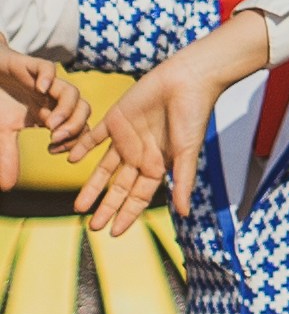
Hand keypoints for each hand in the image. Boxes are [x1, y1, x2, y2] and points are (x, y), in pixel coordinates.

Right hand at [0, 51, 88, 177]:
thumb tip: (7, 187)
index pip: (77, 129)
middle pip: (82, 111)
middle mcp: (53, 99)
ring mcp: (46, 82)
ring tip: (52, 124)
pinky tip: (41, 88)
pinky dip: (48, 77)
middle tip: (56, 139)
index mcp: (52, 114)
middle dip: (74, 127)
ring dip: (66, 109)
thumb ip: (8, 155)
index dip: (72, 141)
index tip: (54, 151)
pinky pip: (49, 69)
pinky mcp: (32, 65)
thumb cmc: (0, 100)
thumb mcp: (3, 131)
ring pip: (71, 93)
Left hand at [79, 14, 266, 237]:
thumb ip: (182, 182)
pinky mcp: (114, 119)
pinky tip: (70, 159)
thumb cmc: (193, 116)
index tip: (114, 233)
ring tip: (78, 206)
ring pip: (103, 168)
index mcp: (158, 164)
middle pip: (119, 187)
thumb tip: (184, 214)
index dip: (127, 214)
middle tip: (91, 226)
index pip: (139, 196)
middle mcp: (140, 155)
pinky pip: (93, 137)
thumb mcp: (188, 152)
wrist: (186, 80)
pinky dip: (81, 147)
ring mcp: (126, 138)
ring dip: (90, 186)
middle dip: (107, 207)